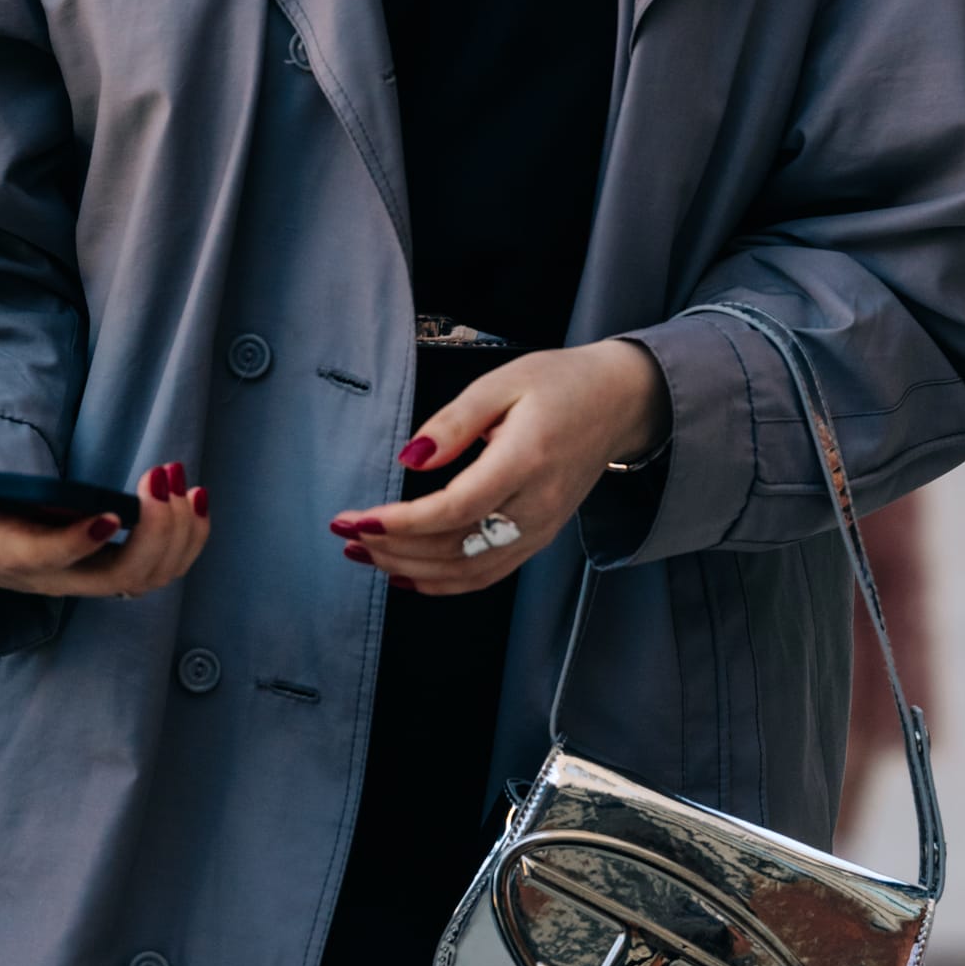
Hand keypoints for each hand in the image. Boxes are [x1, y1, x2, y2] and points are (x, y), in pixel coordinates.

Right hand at [0, 459, 210, 599]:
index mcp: (20, 559)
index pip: (54, 559)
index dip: (82, 542)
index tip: (110, 515)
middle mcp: (65, 579)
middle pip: (122, 574)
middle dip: (153, 532)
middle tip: (161, 479)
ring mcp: (95, 579)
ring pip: (152, 576)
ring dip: (179, 535)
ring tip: (186, 486)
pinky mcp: (117, 571)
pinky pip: (164, 568)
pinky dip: (188, 539)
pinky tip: (197, 500)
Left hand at [328, 340, 669, 597]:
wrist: (620, 403)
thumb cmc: (559, 384)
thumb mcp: (502, 383)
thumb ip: (453, 423)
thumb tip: (410, 460)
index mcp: (525, 461)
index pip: (455, 509)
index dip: (401, 522)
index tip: (356, 518)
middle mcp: (534, 506)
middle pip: (455, 547)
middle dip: (392, 547)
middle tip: (344, 532)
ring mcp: (539, 529)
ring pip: (467, 570)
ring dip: (409, 569)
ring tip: (362, 552)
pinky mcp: (538, 537)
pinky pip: (486, 573)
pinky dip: (442, 582)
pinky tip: (405, 575)